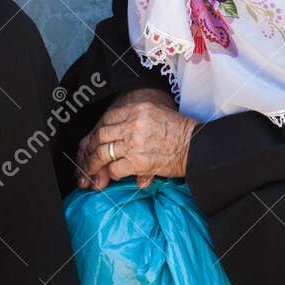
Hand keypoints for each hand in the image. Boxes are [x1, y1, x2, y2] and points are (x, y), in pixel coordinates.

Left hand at [75, 88, 197, 189]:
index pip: (108, 118)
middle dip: (92, 148)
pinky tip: (115, 175)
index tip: (96, 139)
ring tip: (92, 171)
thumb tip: (122, 134)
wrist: (196, 146)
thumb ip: (136, 121)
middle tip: (88, 157)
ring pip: (103, 152)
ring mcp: (134, 143)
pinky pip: (115, 168)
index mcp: (137, 109)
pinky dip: (112, 173)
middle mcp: (133, 124)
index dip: (100, 130)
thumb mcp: (158, 114)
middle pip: (102, 135)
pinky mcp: (137, 161)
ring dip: (95, 164)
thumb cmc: (180, 131)